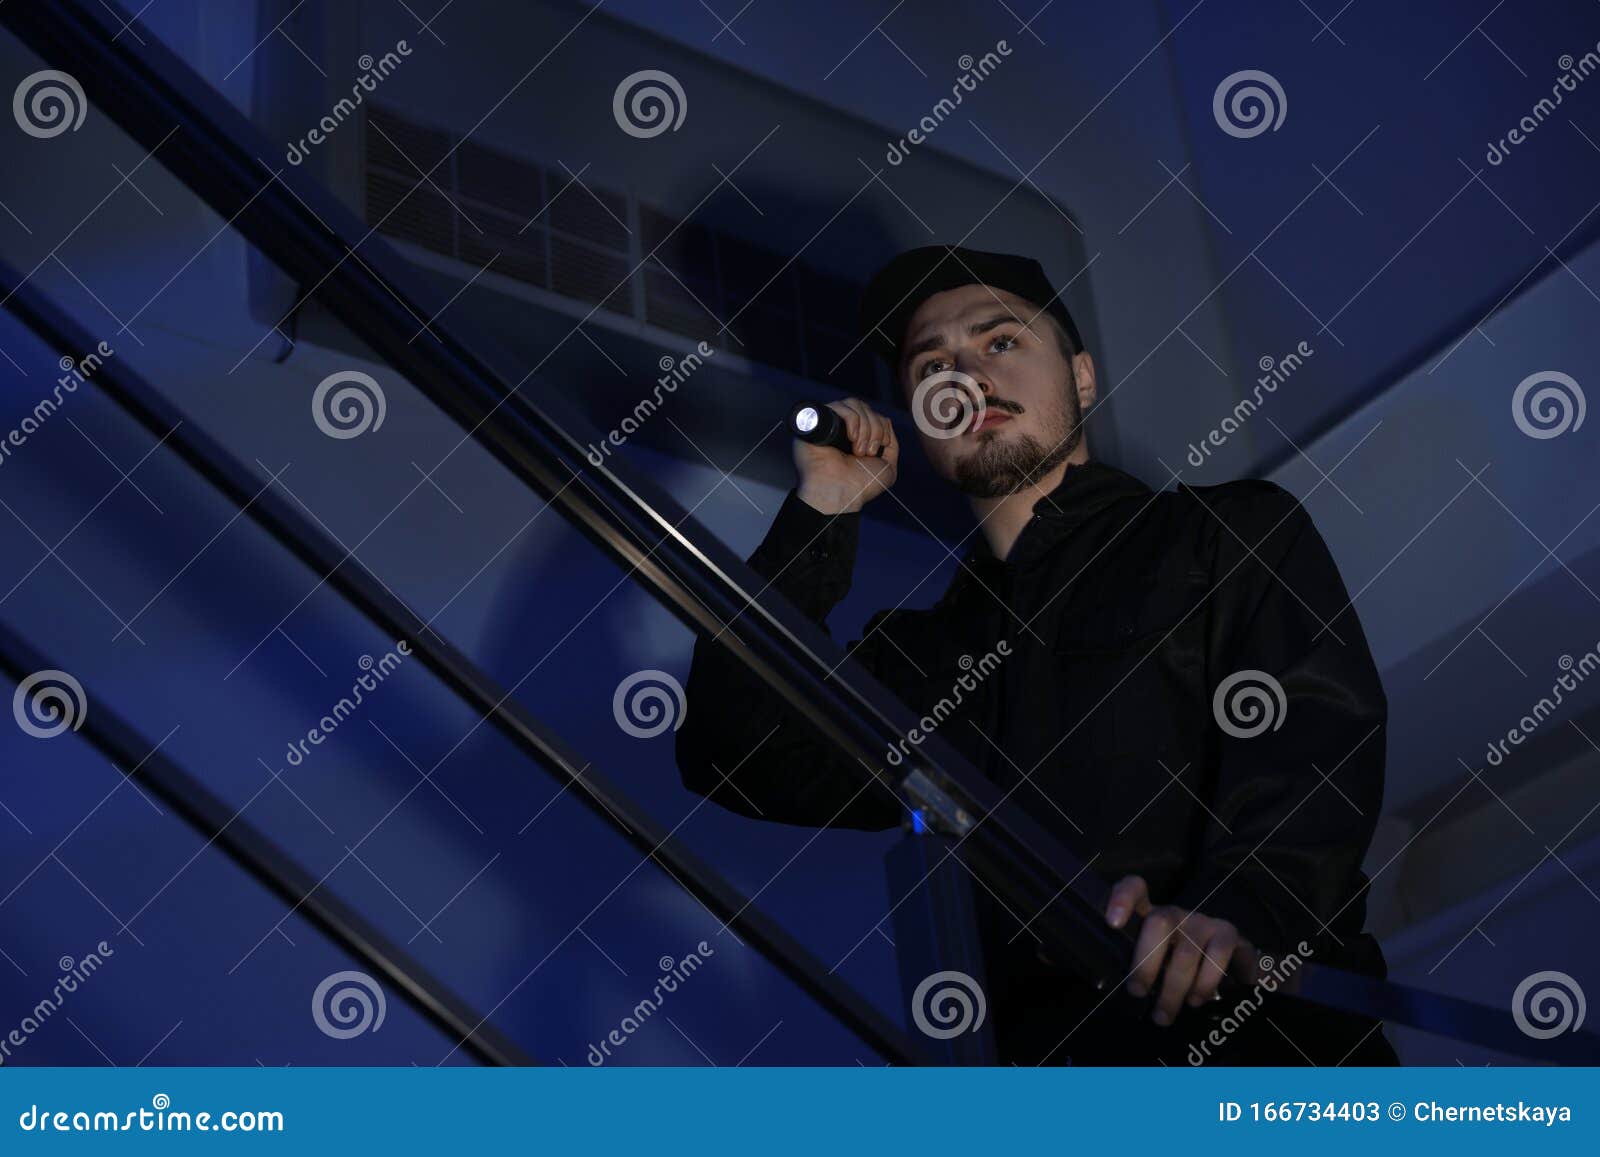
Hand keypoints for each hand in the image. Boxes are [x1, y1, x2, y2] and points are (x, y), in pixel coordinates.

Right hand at [794, 398, 898, 514]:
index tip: (881, 446)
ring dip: (865, 426)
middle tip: (868, 452)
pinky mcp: (817, 423)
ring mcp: (829, 425)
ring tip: (858, 449)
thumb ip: (892, 445)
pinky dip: (852, 420)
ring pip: (854, 404)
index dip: (881, 426)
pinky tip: (851, 438)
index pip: (873, 415)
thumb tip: (886, 421)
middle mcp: (842, 429)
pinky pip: (839, 406)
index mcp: (857, 437)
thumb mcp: (887, 467)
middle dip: (874, 428)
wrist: (839, 494)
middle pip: (865, 408)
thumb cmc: (861, 486)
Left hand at [1105, 874, 1255, 1026]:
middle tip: (1137, 993)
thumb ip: (1135, 967)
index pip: (1134, 889)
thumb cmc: (1171, 966)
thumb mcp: (1149, 963)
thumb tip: (1119, 989)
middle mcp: (1177, 914)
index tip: (1112, 923)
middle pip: (1159, 923)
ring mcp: (1204, 922)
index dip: (1121, 899)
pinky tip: (1206, 1000)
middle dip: (1145, 964)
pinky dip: (1211, 981)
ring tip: (1167, 1012)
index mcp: (1149, 915)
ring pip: (1188, 950)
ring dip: (1177, 987)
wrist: (1222, 963)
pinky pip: (1222, 953)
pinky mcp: (1230, 935)